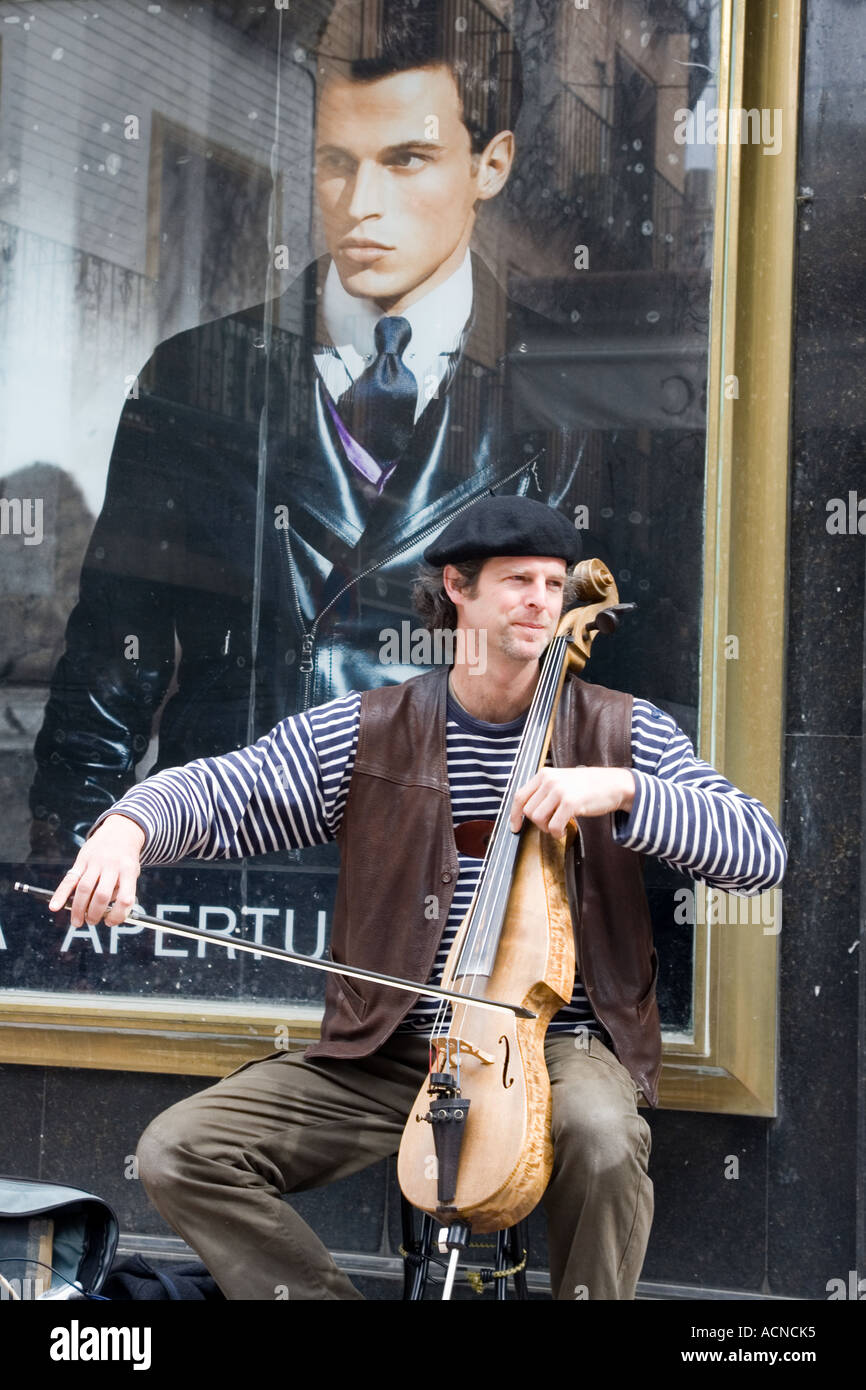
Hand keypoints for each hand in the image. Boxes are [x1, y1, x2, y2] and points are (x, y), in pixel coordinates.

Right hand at [48, 814, 145, 927]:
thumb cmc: (126, 858)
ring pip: (84, 889)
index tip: (110, 922)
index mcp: (128, 871)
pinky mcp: (82, 860)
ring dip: (78, 909)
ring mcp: (95, 862)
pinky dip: (60, 894)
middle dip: (95, 914)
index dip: (118, 915)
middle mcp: (112, 865)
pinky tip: (55, 907)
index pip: (125, 898)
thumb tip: (106, 913)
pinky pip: (69, 879)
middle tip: (92, 921)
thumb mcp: (132, 872)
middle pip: (101, 895)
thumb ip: (122, 891)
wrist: (120, 831)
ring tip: (77, 921)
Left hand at [510, 766, 635, 836]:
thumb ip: (545, 791)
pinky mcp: (570, 802)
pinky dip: (556, 833)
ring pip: (538, 819)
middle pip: (528, 811)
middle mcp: (549, 780)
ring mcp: (559, 790)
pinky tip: (563, 830)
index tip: (515, 827)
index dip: (514, 814)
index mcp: (544, 774)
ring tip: (558, 826)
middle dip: (537, 823)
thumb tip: (526, 811)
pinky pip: (553, 826)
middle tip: (551, 824)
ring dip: (547, 829)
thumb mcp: (562, 780)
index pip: (520, 796)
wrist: (614, 784)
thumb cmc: (588, 786)